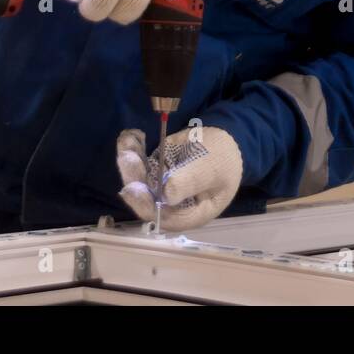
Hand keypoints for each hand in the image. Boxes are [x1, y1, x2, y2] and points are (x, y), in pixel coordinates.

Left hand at [116, 125, 242, 230]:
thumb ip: (188, 182)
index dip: (146, 205)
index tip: (133, 188)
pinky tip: (130, 137)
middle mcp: (172, 204)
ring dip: (130, 162)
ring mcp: (161, 186)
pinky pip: (140, 164)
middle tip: (127, 158)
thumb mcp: (210, 170)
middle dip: (134, 178)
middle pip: (146, 198)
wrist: (225, 139)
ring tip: (127, 142)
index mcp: (191, 213)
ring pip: (139, 180)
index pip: (164, 216)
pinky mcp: (156, 170)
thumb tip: (166, 195)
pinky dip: (133, 151)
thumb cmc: (224, 159)